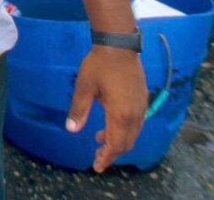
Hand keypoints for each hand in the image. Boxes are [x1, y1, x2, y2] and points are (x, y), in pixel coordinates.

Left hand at [66, 45, 147, 171]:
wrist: (119, 45)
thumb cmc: (99, 65)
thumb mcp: (84, 87)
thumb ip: (79, 110)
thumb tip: (71, 129)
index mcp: (121, 114)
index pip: (116, 144)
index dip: (107, 158)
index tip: (97, 167)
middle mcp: (135, 114)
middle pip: (126, 143)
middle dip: (112, 153)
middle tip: (97, 158)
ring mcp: (141, 106)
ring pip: (132, 134)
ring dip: (118, 141)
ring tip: (100, 140)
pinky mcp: (142, 99)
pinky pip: (136, 123)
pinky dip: (124, 130)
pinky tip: (110, 125)